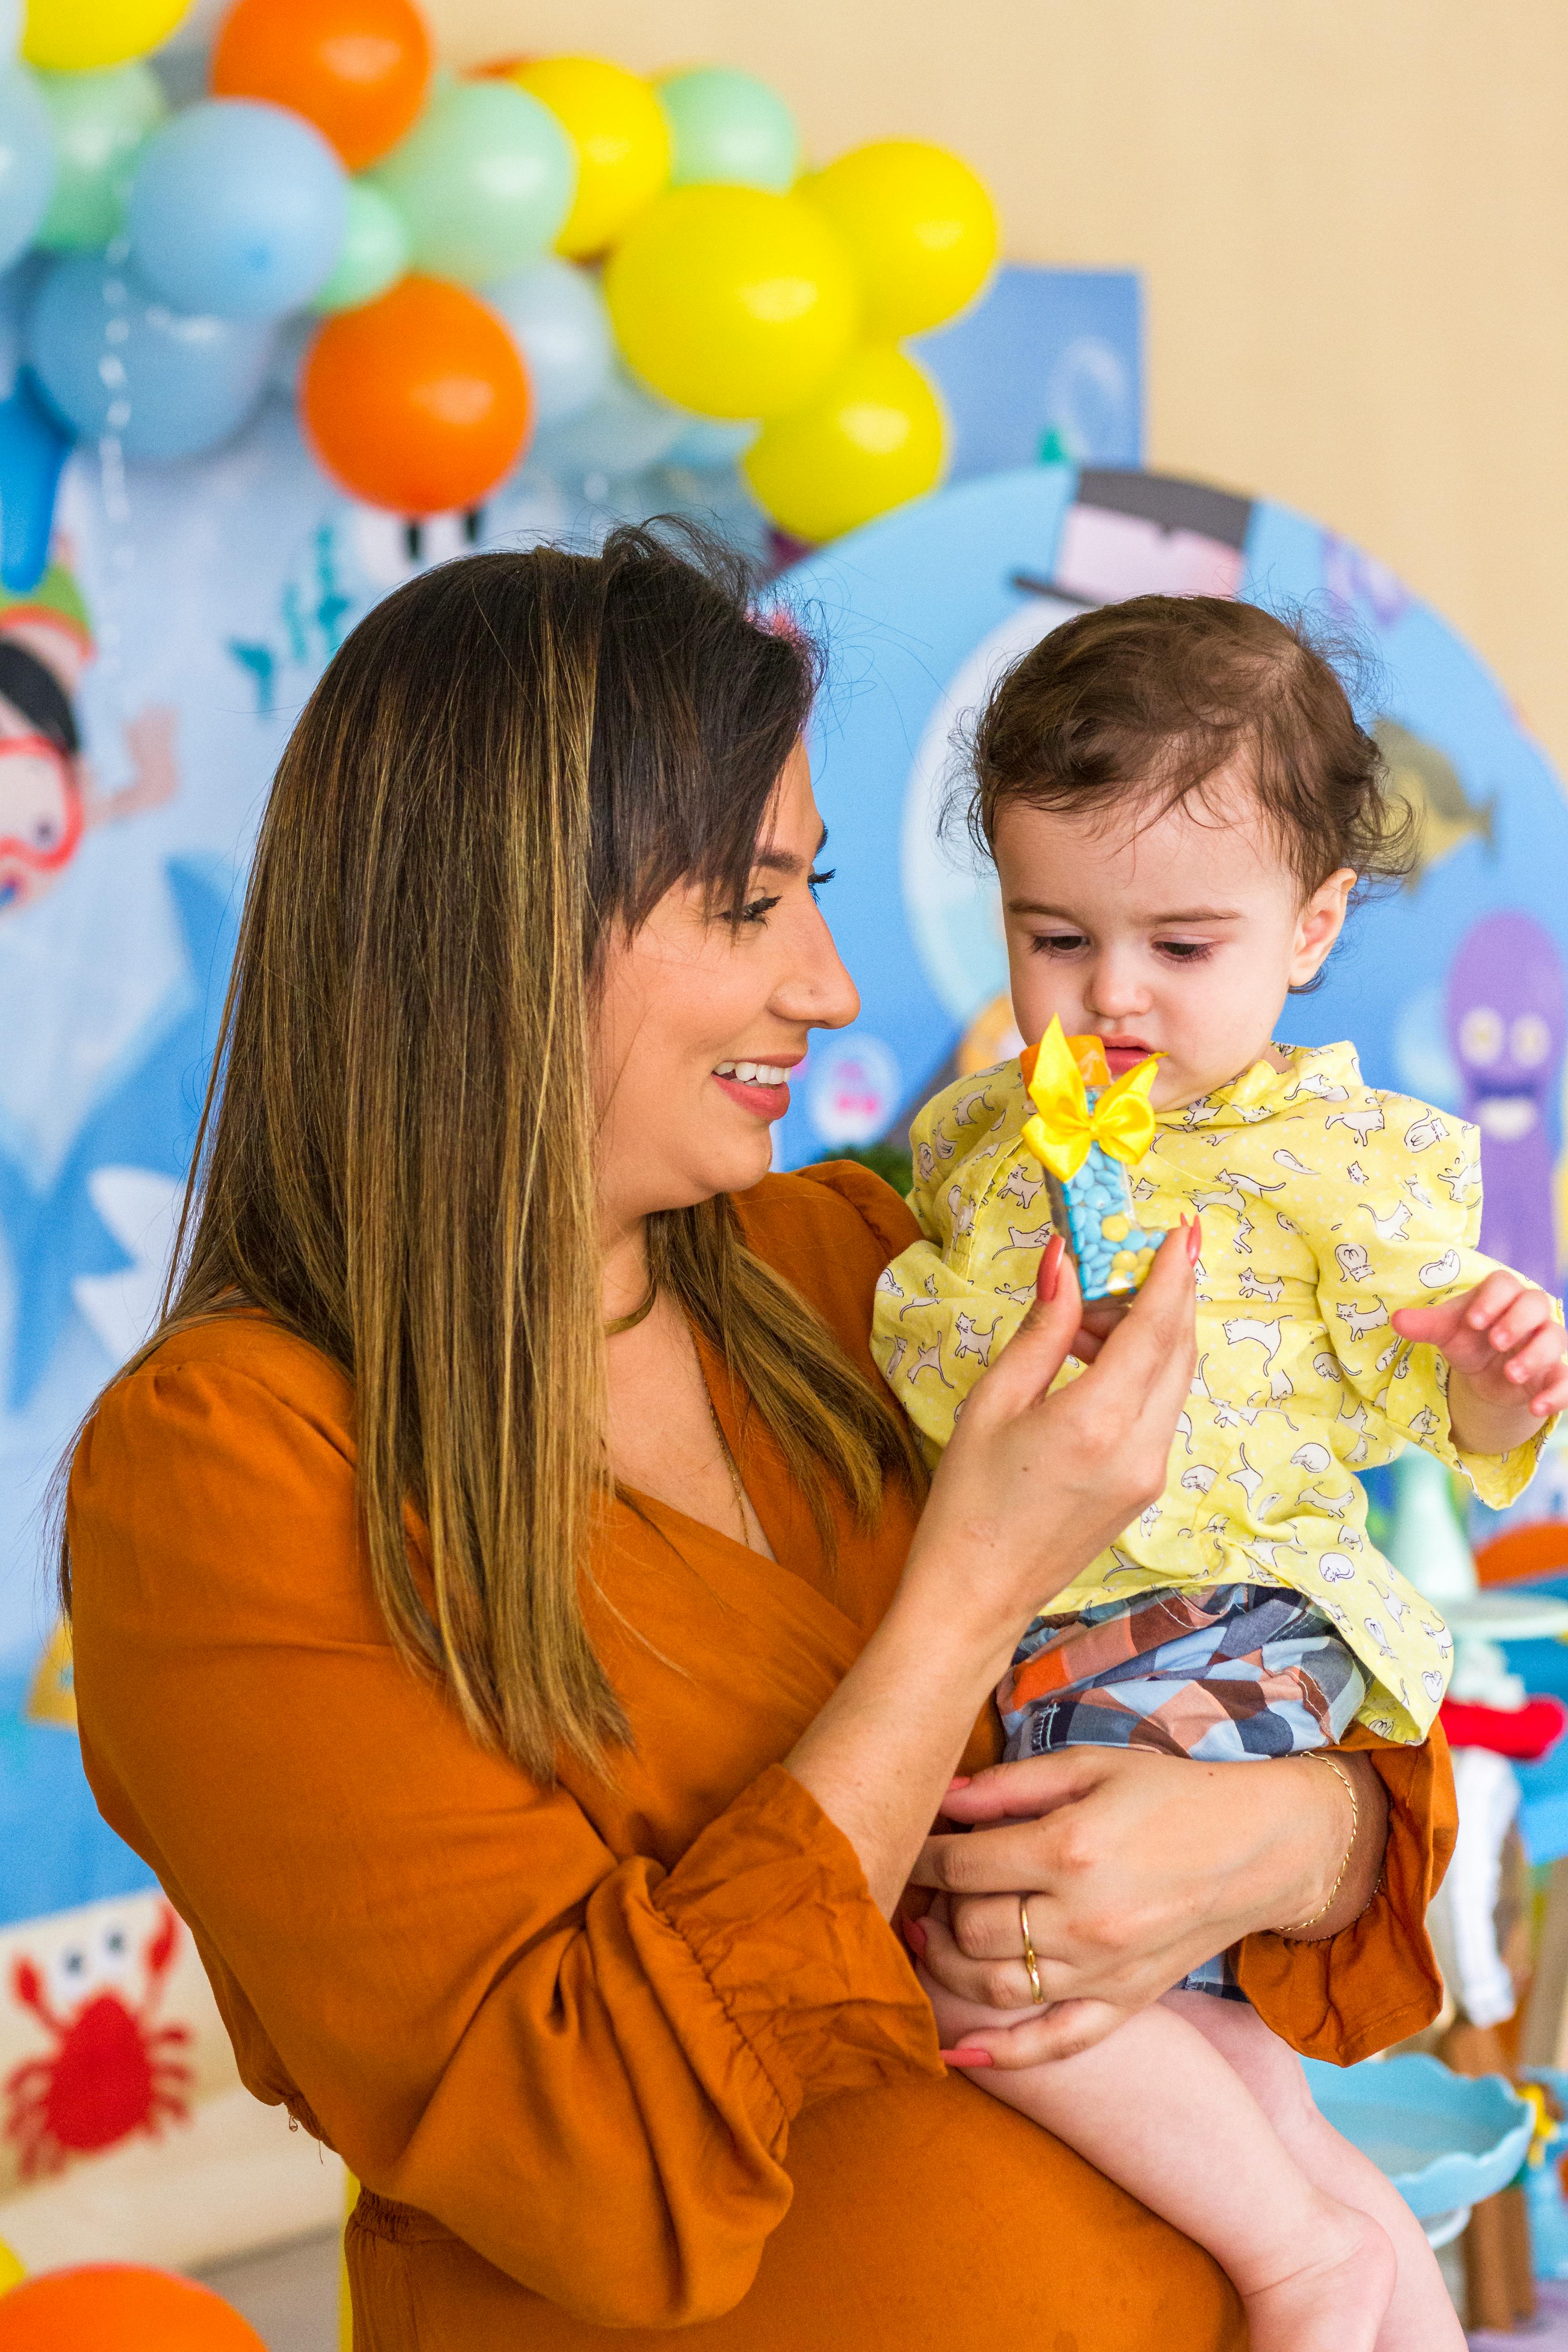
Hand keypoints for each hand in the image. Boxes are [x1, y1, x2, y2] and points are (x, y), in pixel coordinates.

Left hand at [902, 1743, 1386, 2064]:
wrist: (1260, 1846)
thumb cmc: (1170, 1795)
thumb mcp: (1090, 1766)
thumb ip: (1011, 1783)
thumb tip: (941, 1799)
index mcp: (1070, 1849)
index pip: (962, 1865)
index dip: (924, 1856)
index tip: (910, 1846)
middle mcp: (1084, 1919)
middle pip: (971, 1930)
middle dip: (934, 1909)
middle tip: (922, 1891)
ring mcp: (1106, 1971)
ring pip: (996, 1988)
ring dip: (948, 1969)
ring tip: (932, 1939)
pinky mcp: (1127, 2003)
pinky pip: (1056, 2043)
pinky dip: (1003, 2056)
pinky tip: (957, 2052)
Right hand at [906, 1222, 1199, 1644]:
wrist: (976, 1595)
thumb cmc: (968, 1500)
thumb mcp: (993, 1402)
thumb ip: (1042, 1329)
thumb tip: (1065, 1260)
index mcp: (1096, 1422)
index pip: (1156, 1327)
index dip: (1173, 1272)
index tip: (1182, 1229)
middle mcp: (1140, 1448)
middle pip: (1178, 1349)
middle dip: (1167, 1292)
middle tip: (1136, 1254)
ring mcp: (1150, 1473)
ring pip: (1174, 1379)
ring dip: (1147, 1333)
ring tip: (1083, 1318)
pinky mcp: (1146, 1488)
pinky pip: (1160, 1410)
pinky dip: (1140, 1372)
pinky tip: (1091, 1361)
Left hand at [1394, 1271, 1567, 1449]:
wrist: (1485, 1373)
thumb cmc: (1468, 1340)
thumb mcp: (1446, 1333)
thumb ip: (1425, 1325)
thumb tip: (1397, 1320)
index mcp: (1502, 1295)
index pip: (1505, 1283)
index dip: (1492, 1298)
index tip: (1472, 1320)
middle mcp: (1530, 1314)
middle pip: (1536, 1303)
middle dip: (1517, 1321)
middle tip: (1495, 1341)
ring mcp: (1545, 1342)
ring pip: (1555, 1339)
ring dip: (1535, 1356)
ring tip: (1510, 1374)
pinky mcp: (1554, 1372)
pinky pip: (1567, 1379)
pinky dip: (1557, 1393)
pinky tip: (1536, 1407)